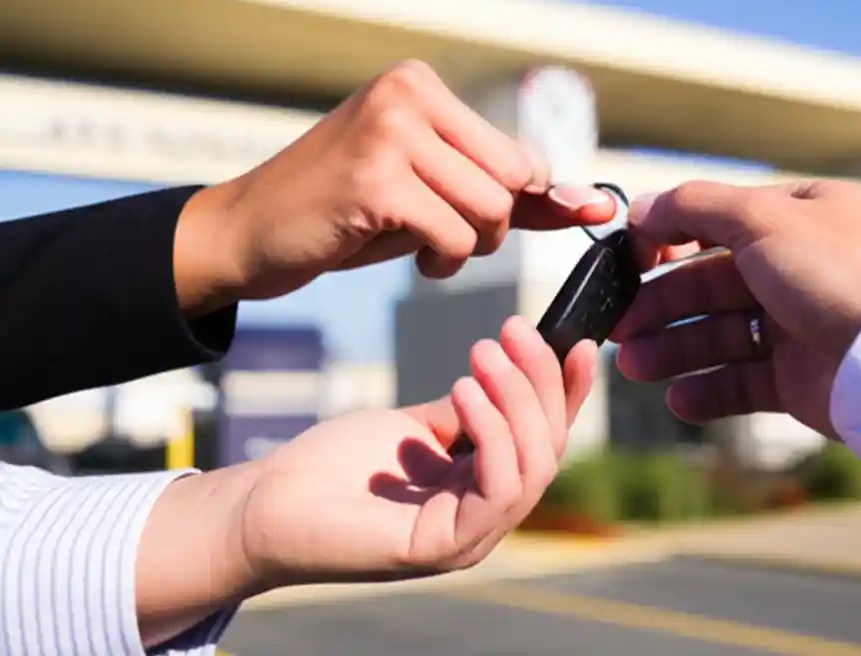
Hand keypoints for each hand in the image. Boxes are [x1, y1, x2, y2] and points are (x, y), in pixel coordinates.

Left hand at [136, 317, 596, 645]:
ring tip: (482, 351)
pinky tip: (465, 389)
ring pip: (533, 467)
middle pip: (549, 449)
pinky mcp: (443, 548)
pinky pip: (498, 489)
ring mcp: (470, 537)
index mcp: (485, 490)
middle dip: (541, 382)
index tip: (579, 340)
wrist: (266, 503)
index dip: (570, 393)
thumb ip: (467, 411)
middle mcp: (487, 518)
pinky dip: (493, 434)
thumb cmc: (335, 467)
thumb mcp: (416, 426)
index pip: (548, 440)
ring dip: (518, 400)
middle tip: (510, 328)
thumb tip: (508, 369)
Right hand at [172, 59, 616, 314]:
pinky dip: (440, 260)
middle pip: (512, 180)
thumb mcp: (434, 190)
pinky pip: (456, 236)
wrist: (251, 232)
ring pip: (489, 210)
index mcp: (420, 85)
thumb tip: (593, 204)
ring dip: (464, 246)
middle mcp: (406, 95)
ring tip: (419, 240)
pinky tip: (406, 252)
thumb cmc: (348, 211)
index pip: (519, 154)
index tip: (486, 216)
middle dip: (491, 225)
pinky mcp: (376, 182)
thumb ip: (514, 194)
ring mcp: (390, 134)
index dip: (517, 202)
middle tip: (443, 232)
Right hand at [612, 179, 860, 437]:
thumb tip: (641, 207)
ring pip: (722, 336)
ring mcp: (802, 326)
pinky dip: (708, 390)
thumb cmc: (838, 272)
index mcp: (803, 216)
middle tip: (618, 326)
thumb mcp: (762, 217)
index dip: (670, 238)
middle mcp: (802, 268)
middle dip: (663, 305)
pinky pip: (743, 383)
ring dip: (674, 349)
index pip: (721, 221)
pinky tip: (676, 398)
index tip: (627, 257)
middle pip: (713, 284)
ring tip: (633, 366)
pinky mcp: (802, 379)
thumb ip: (695, 207)